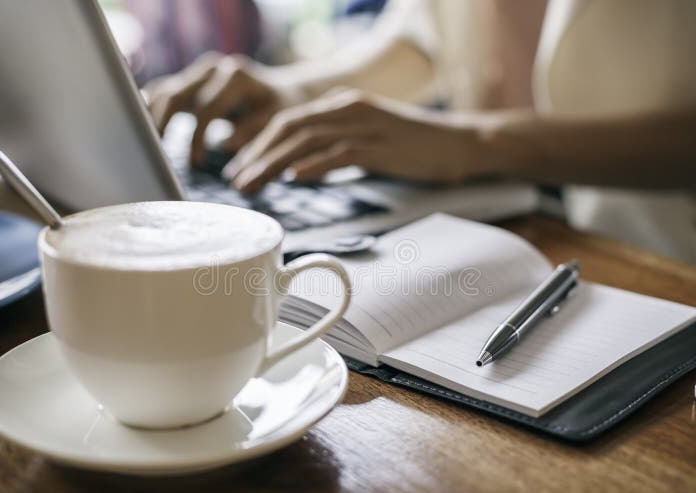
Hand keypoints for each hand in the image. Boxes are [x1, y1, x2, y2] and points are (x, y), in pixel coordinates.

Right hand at [145, 52, 304, 164]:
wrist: (281, 94)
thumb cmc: (280, 111)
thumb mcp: (274, 121)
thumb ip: (253, 131)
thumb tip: (225, 146)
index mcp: (236, 76)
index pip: (206, 109)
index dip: (196, 138)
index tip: (195, 164)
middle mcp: (214, 68)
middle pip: (176, 94)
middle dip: (162, 125)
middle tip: (154, 155)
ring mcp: (199, 72)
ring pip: (165, 91)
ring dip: (151, 118)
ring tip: (145, 148)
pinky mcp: (191, 80)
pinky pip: (164, 92)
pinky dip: (152, 111)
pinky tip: (145, 133)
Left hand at [223, 90, 490, 192]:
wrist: (460, 144)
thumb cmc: (413, 148)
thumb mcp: (367, 141)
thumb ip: (334, 147)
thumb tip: (297, 168)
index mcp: (341, 105)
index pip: (287, 120)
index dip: (257, 143)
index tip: (237, 166)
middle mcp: (349, 108)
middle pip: (290, 127)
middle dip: (256, 154)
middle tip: (234, 180)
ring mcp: (367, 125)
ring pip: (308, 140)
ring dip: (274, 163)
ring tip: (252, 184)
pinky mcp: (384, 145)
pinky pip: (342, 153)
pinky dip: (316, 165)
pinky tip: (295, 178)